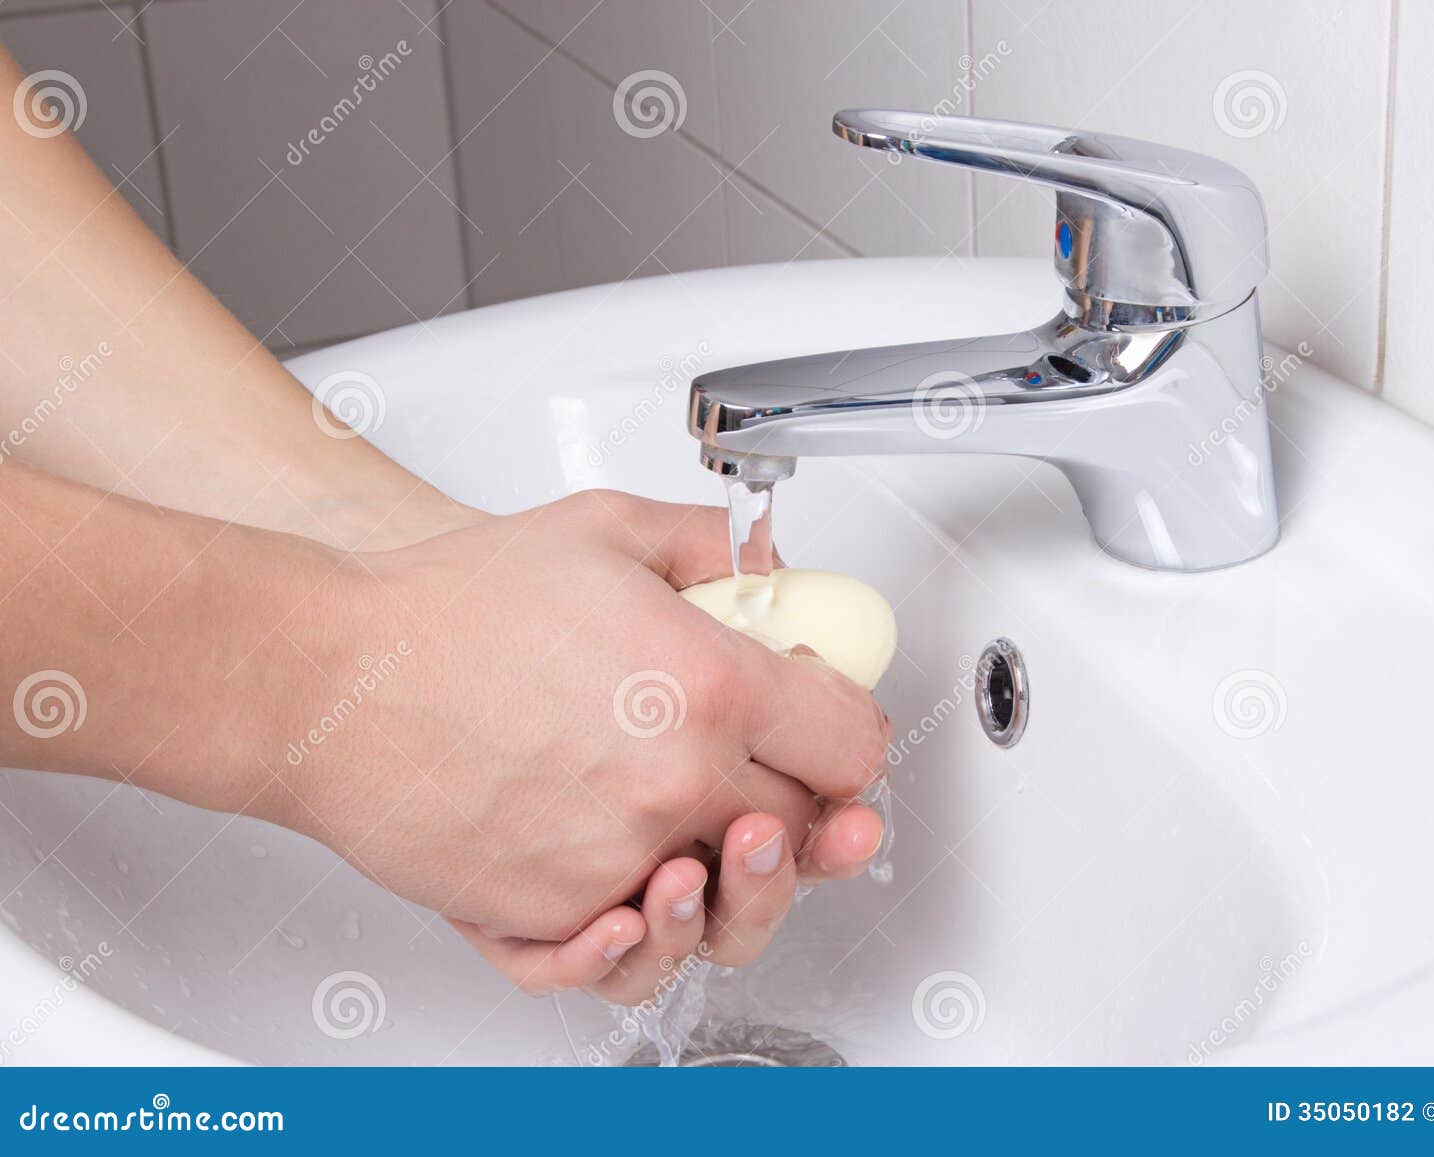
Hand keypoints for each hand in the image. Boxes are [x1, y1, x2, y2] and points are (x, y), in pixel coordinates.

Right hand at [271, 489, 888, 996]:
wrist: (330, 677)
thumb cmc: (448, 606)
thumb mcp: (603, 530)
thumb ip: (712, 545)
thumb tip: (773, 565)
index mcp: (710, 687)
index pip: (851, 744)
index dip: (850, 731)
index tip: (825, 723)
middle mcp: (674, 786)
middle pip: (803, 832)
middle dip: (806, 805)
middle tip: (779, 780)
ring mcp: (613, 861)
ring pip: (729, 912)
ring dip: (743, 884)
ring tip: (724, 843)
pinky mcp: (548, 913)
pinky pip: (627, 959)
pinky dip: (644, 943)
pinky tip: (647, 906)